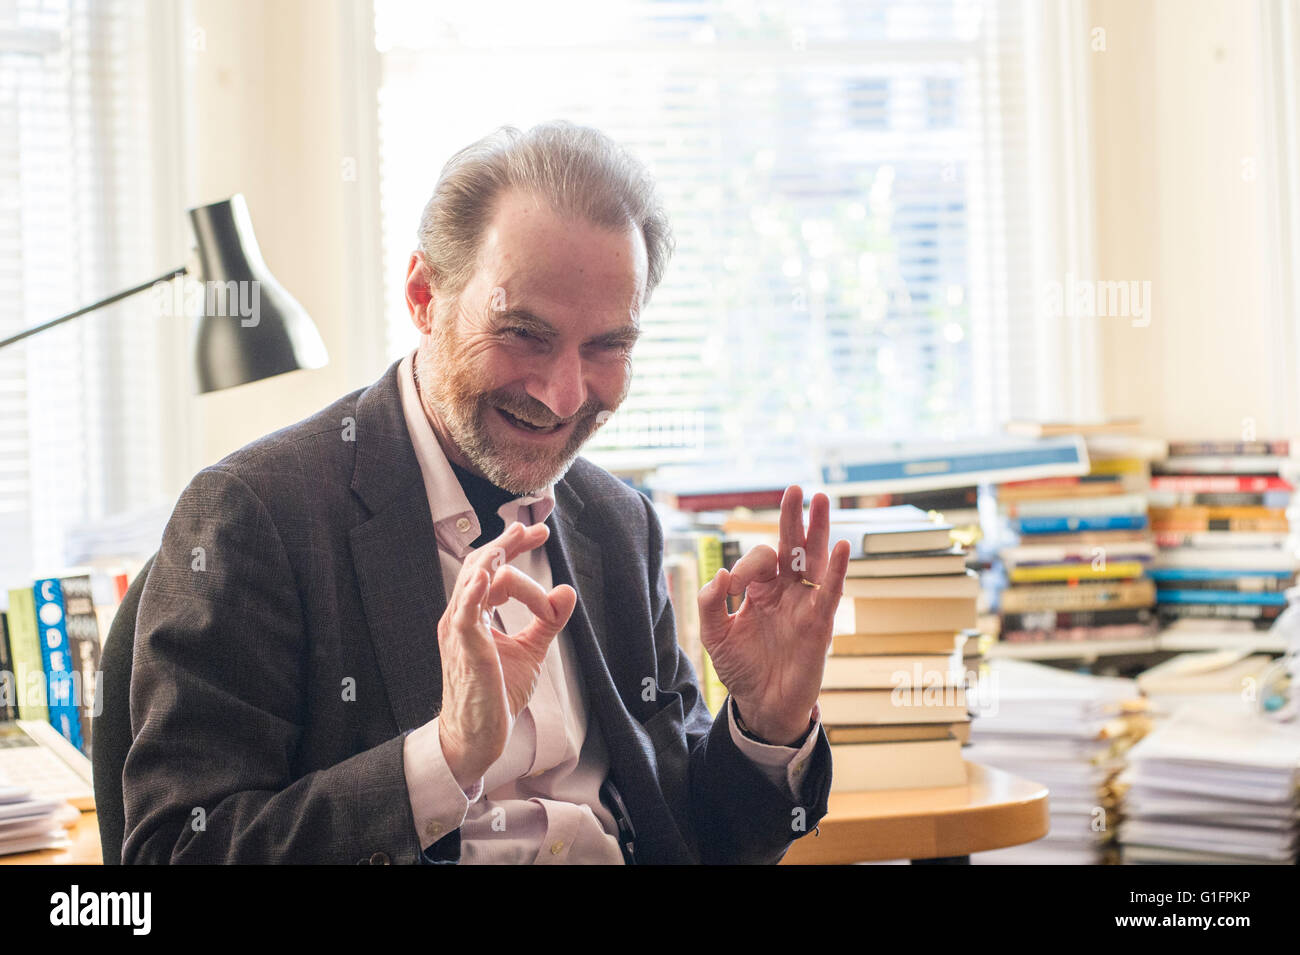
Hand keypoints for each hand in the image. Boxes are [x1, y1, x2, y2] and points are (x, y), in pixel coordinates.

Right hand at [436, 521, 576, 788]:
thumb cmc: (498, 694)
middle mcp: (462, 616)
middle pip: (480, 564)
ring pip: (473, 580)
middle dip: (507, 543)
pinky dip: (475, 592)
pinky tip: (490, 575)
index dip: (513, 547)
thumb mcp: (531, 650)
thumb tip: (568, 590)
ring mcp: (460, 630)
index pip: (492, 569)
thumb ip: (548, 621)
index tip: (539, 533)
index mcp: (474, 614)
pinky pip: (465, 614)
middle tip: (535, 530)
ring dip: (498, 557)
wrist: (479, 735)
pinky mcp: (465, 649)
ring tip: (517, 538)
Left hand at [698, 486, 849, 744]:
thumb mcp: (714, 636)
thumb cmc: (740, 669)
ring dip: (819, 530)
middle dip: (793, 517)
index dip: (744, 567)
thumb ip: (710, 604)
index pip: (759, 561)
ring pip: (814, 560)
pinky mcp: (820, 623)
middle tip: (796, 489)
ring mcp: (805, 604)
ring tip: (822, 499)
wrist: (762, 705)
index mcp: (761, 590)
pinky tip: (842, 545)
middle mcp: (786, 591)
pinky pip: (830, 591)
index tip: (731, 588)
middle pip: (793, 546)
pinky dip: (838, 568)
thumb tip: (719, 574)